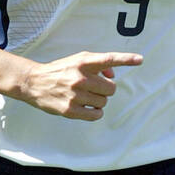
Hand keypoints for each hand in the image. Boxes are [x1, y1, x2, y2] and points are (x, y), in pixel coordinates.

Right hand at [20, 51, 142, 120]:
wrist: (34, 82)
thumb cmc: (60, 70)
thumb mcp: (77, 60)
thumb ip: (97, 64)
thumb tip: (113, 75)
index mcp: (83, 62)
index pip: (108, 59)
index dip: (126, 59)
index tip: (140, 59)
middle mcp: (80, 77)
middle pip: (111, 88)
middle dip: (106, 89)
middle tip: (94, 87)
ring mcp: (75, 95)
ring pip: (104, 102)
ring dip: (99, 101)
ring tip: (86, 96)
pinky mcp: (70, 110)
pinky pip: (96, 115)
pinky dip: (95, 112)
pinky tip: (86, 107)